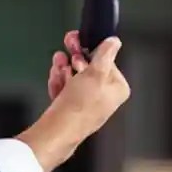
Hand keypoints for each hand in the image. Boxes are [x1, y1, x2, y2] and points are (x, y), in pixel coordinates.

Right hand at [21, 36, 130, 171]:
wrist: (59, 129)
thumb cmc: (81, 104)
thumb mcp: (96, 72)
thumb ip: (106, 53)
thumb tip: (114, 41)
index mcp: (117, 89)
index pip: (107, 61)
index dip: (91, 51)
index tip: (79, 42)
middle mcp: (104, 97)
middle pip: (89, 69)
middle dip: (75, 59)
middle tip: (67, 46)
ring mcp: (87, 103)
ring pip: (75, 78)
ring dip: (64, 68)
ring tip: (57, 64)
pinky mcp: (71, 109)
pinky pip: (65, 89)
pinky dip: (58, 82)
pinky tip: (54, 77)